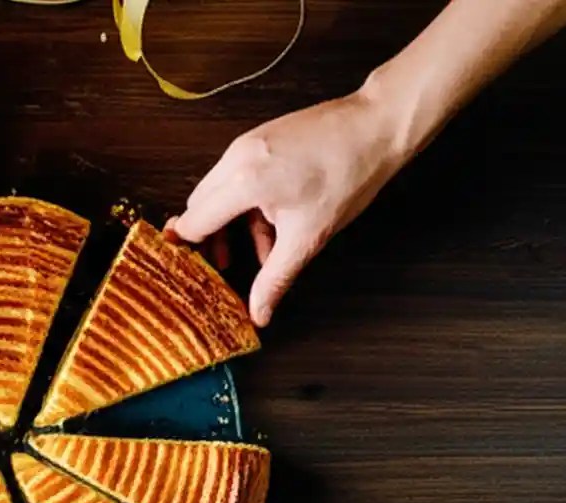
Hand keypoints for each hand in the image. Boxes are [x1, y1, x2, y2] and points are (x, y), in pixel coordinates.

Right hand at [173, 90, 407, 326]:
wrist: (375, 128)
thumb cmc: (348, 175)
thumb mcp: (308, 237)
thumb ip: (275, 278)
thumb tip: (259, 311)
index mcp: (243, 181)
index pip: (193, 222)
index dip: (190, 250)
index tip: (193, 270)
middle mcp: (236, 157)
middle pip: (199, 205)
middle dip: (208, 237)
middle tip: (222, 265)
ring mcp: (247, 144)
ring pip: (219, 190)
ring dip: (230, 222)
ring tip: (257, 250)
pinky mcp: (259, 139)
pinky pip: (238, 175)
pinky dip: (246, 202)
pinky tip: (273, 224)